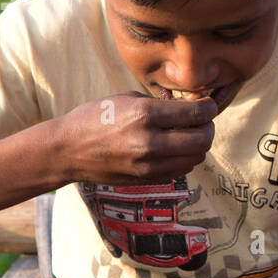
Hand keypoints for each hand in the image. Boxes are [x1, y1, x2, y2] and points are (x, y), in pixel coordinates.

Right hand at [52, 90, 216, 184]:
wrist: (67, 150)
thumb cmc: (96, 117)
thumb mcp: (128, 99)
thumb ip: (162, 104)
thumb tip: (192, 106)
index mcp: (145, 114)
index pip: (197, 113)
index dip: (209, 108)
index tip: (208, 105)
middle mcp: (150, 141)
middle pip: (203, 139)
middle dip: (208, 127)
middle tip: (202, 121)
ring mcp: (149, 164)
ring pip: (196, 157)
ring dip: (198, 145)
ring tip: (188, 134)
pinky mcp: (147, 179)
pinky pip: (182, 169)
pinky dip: (186, 158)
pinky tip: (175, 148)